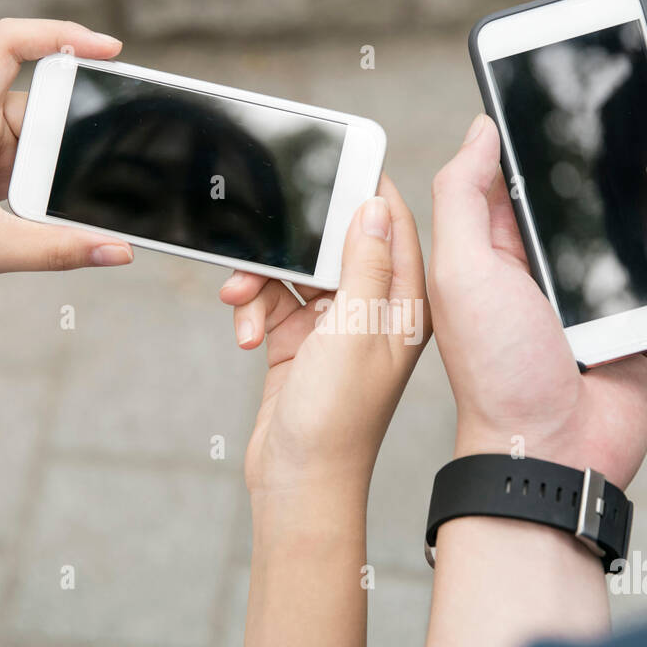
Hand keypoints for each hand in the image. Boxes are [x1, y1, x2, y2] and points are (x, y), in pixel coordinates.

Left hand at [0, 19, 133, 307]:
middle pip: (38, 100)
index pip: (8, 46)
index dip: (59, 34)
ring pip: (39, 135)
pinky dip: (47, 181)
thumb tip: (118, 250)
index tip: (109, 49)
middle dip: (69, 133)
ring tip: (51, 204)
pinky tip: (48, 208)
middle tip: (83, 171)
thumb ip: (58, 249)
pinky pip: (30, 159)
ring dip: (56, 167)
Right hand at [219, 175, 429, 497]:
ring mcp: (336, 325)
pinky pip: (273, 300)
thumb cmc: (337, 420)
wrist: (298, 482)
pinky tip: (246, 334)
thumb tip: (375, 206)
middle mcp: (374, 310)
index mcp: (404, 305)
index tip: (331, 163)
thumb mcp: (354, 329)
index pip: (392, 226)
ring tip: (242, 302)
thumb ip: (365, 265)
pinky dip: (255, 309)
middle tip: (264, 239)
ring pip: (295, 270)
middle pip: (334, 242)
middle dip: (293, 242)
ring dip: (263, 279)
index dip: (364, 191)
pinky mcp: (300, 341)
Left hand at [428, 36, 646, 487]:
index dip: (576, 101)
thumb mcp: (463, 273)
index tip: (611, 56)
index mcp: (505, 235)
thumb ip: (465, 197)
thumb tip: (482, 125)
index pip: (544, 149)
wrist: (553, 454)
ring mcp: (604, 280)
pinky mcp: (646, 310)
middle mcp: (555, 251)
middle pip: (606, 165)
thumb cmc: (498, 370)